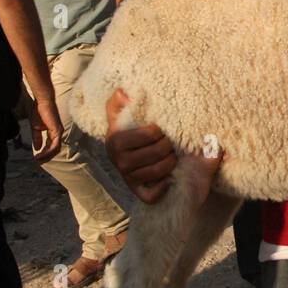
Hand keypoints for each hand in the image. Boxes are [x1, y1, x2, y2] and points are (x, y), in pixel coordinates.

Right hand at [29, 97, 62, 162]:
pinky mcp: (57, 131)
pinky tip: (41, 154)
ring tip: (38, 159)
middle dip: (46, 157)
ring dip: (46, 156)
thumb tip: (37, 149)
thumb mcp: (36, 128)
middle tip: (37, 161)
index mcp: (53, 133)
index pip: (51, 147)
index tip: (36, 158)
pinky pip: (54, 145)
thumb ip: (37, 138)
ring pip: (55, 150)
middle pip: (54, 150)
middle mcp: (58, 133)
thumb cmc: (39, 112)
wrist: (42, 102)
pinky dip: (48, 151)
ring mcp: (59, 132)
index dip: (44, 154)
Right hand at [105, 88, 220, 204]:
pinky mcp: (136, 192)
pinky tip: (167, 178)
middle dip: (169, 146)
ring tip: (172, 156)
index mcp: (115, 140)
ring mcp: (127, 178)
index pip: (150, 134)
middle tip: (170, 143)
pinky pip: (152, 194)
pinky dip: (162, 187)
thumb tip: (124, 92)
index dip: (160, 131)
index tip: (161, 129)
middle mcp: (119, 161)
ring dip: (171, 162)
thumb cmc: (128, 131)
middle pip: (158, 152)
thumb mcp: (120, 113)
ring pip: (158, 171)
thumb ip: (119, 100)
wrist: (124, 157)